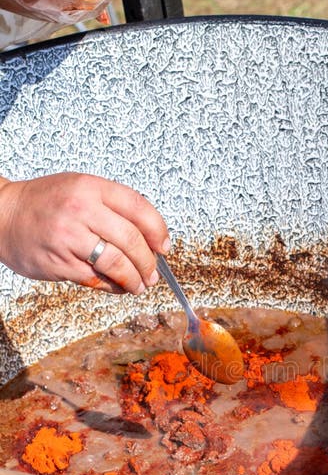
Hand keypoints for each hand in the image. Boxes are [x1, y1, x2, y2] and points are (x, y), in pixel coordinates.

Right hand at [0, 173, 170, 293]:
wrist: (3, 215)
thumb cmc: (46, 203)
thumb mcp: (81, 189)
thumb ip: (114, 208)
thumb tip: (151, 239)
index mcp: (91, 187)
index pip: (138, 208)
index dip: (158, 230)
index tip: (165, 246)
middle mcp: (81, 209)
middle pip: (132, 240)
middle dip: (149, 262)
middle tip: (153, 273)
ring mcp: (70, 237)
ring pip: (117, 263)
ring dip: (135, 279)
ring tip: (139, 285)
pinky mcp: (60, 262)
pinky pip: (97, 279)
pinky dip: (113, 286)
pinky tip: (118, 286)